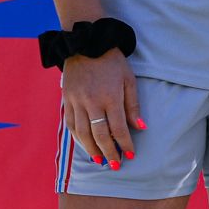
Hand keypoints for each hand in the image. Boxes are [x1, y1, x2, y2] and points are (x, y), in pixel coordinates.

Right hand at [61, 50, 140, 168]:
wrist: (86, 44)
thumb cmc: (112, 62)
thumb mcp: (129, 80)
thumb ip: (133, 105)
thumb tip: (141, 127)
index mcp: (110, 97)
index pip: (118, 128)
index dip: (125, 144)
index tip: (130, 155)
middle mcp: (92, 102)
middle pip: (99, 134)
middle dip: (108, 152)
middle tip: (115, 165)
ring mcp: (77, 101)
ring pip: (82, 132)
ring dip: (91, 149)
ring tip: (99, 160)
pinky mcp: (67, 99)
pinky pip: (71, 124)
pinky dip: (77, 137)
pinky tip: (85, 145)